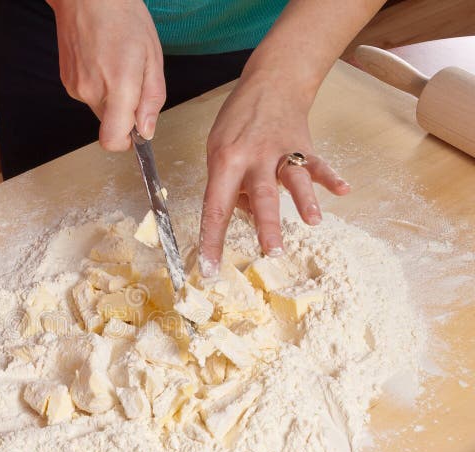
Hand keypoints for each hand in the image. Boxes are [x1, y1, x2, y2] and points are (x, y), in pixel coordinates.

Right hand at [49, 0, 165, 149]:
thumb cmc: (123, 17)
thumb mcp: (152, 57)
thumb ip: (152, 99)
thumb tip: (146, 131)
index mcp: (118, 86)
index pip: (113, 140)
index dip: (126, 141)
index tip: (136, 130)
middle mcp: (92, 92)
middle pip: (110, 125)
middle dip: (124, 111)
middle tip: (131, 79)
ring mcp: (76, 88)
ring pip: (100, 109)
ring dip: (111, 96)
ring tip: (115, 64)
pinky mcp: (67, 82)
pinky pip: (88, 96)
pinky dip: (98, 85)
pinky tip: (101, 61)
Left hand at [198, 72, 349, 274]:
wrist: (271, 82)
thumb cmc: (238, 121)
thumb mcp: (218, 149)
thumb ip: (229, 185)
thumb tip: (242, 215)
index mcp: (225, 162)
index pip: (215, 208)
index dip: (212, 240)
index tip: (210, 268)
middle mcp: (253, 158)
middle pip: (260, 195)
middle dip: (266, 225)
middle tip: (271, 252)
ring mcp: (281, 151)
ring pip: (293, 178)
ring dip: (304, 200)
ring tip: (312, 222)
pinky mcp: (304, 144)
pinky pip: (318, 163)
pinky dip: (330, 178)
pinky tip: (343, 191)